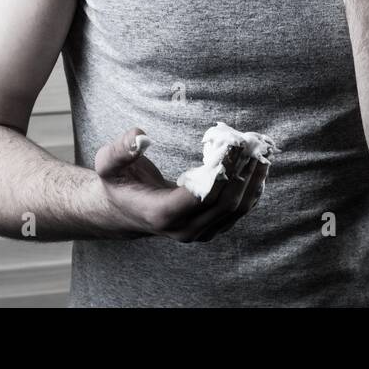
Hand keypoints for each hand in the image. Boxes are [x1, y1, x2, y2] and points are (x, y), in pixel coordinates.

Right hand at [95, 128, 268, 242]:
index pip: (200, 195)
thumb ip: (120, 150)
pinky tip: (258, 167)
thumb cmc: (118, 182)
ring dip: (252, 180)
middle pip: (224, 203)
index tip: (230, 143)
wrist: (124, 210)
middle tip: (251, 141)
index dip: (219, 170)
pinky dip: (251, 189)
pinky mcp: (211, 229)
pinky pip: (238, 212)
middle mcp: (184, 230)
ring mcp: (200, 233)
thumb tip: (140, 135)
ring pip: (236, 209)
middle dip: (241, 170)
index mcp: (161, 214)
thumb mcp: (107, 164)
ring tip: (261, 151)